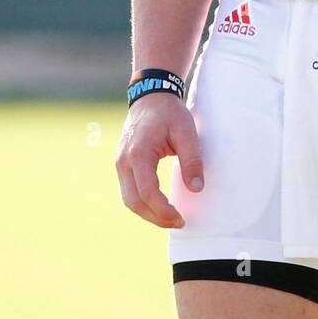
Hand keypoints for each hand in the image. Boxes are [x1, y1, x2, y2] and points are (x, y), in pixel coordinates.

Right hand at [115, 93, 202, 227]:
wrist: (151, 96)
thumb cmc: (170, 113)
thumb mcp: (187, 132)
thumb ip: (192, 160)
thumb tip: (197, 188)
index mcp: (138, 154)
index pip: (146, 192)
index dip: (162, 210)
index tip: (180, 218)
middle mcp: (124, 162)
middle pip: (133, 202)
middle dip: (155, 217)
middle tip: (178, 222)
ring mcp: (120, 164)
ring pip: (128, 199)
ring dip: (147, 213)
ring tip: (170, 218)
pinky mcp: (123, 165)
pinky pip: (129, 191)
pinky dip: (142, 203)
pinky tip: (159, 206)